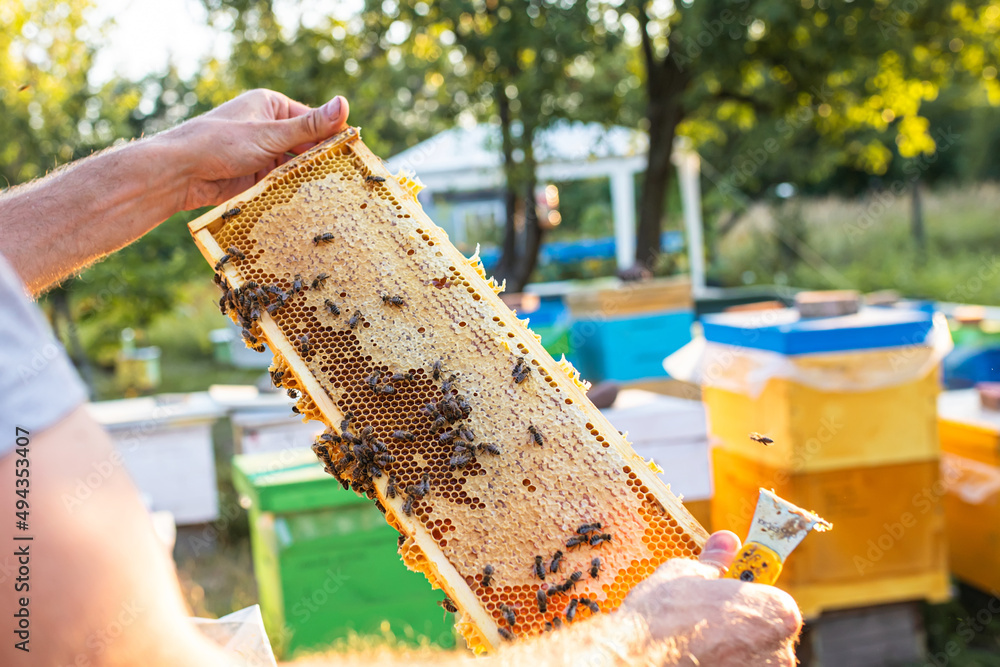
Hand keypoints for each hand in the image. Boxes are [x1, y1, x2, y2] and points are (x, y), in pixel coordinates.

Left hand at [159, 89, 350, 210]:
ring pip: (295, 167)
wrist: (179, 173)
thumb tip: (344, 104)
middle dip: (322, 162)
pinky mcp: (255, 176)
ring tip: (334, 195)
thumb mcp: (270, 134)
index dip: (334, 137)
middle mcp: (268, 128)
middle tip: (348, 180)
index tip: (356, 155)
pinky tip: (311, 203)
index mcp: (272, 106)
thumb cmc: (220, 143)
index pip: (313, 121)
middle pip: (306, 146)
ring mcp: (262, 153)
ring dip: (308, 179)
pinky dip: (293, 191)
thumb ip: (309, 126)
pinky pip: (282, 183)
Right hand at [622, 531, 801, 665]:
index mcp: (777, 612)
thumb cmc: (665, 616)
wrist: (639, 660)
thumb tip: (726, 542)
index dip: (740, 596)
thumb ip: (716, 561)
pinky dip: (718, 664)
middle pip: (762, 632)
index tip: (719, 596)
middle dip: (737, 626)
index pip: (769, 598)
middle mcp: (781, 651)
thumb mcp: (688, 574)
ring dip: (728, 650)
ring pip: (747, 657)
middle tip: (701, 620)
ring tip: (693, 642)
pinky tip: (694, 658)